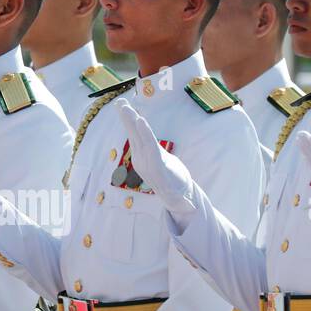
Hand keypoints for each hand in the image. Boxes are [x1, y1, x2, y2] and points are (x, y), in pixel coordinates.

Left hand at [115, 100, 196, 228]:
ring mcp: (142, 158)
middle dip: (131, 122)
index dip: (145, 135)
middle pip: (138, 139)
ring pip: (134, 135)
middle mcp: (146, 163)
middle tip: (124, 107)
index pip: (150, 149)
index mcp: (157, 170)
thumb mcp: (183, 198)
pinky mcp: (143, 153)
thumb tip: (189, 207)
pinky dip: (134, 124)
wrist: (172, 194)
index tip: (140, 121)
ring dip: (128, 119)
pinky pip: (137, 136)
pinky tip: (130, 113)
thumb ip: (185, 202)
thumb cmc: (180, 192)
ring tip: (122, 104)